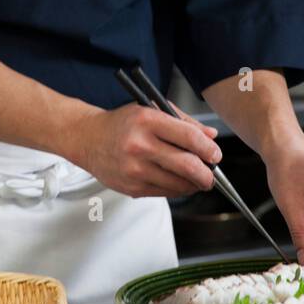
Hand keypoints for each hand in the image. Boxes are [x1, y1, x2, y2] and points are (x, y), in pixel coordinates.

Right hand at [68, 103, 220, 197]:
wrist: (88, 139)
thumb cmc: (122, 123)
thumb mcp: (151, 110)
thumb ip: (183, 122)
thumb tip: (211, 136)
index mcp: (147, 120)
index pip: (189, 137)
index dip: (208, 149)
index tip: (215, 154)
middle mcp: (140, 145)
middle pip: (187, 165)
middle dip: (206, 174)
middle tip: (211, 175)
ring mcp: (135, 169)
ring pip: (178, 184)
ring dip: (193, 184)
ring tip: (197, 180)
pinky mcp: (131, 187)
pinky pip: (164, 193)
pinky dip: (177, 190)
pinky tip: (179, 183)